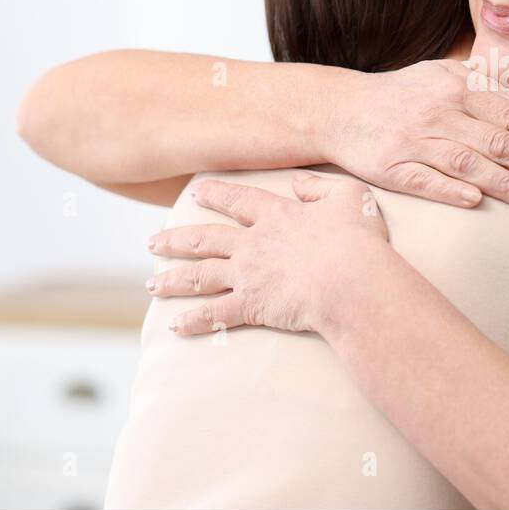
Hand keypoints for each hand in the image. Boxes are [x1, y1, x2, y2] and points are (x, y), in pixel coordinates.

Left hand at [145, 174, 390, 335]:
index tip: (197, 192)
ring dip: (172, 280)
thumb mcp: (350, 198)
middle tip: (153, 242)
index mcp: (277, 215)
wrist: (352, 281)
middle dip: (176, 240)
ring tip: (151, 285)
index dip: (216, 195)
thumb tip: (298, 183)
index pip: (238, 200)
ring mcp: (248, 275)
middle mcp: (254, 243)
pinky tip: (175, 327)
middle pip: (204, 239)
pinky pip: (215, 315)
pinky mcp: (251, 305)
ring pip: (199, 276)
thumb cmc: (357, 241)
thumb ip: (321, 187)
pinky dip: (193, 322)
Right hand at [326, 59, 508, 212]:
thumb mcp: (442, 76)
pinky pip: (422, 180)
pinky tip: (476, 203)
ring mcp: (415, 141)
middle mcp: (442, 114)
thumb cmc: (401, 95)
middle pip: (501, 143)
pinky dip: (449, 191)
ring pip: (469, 164)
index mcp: (460, 91)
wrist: (339, 109)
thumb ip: (486, 86)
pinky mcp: (390, 167)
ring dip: (508, 184)